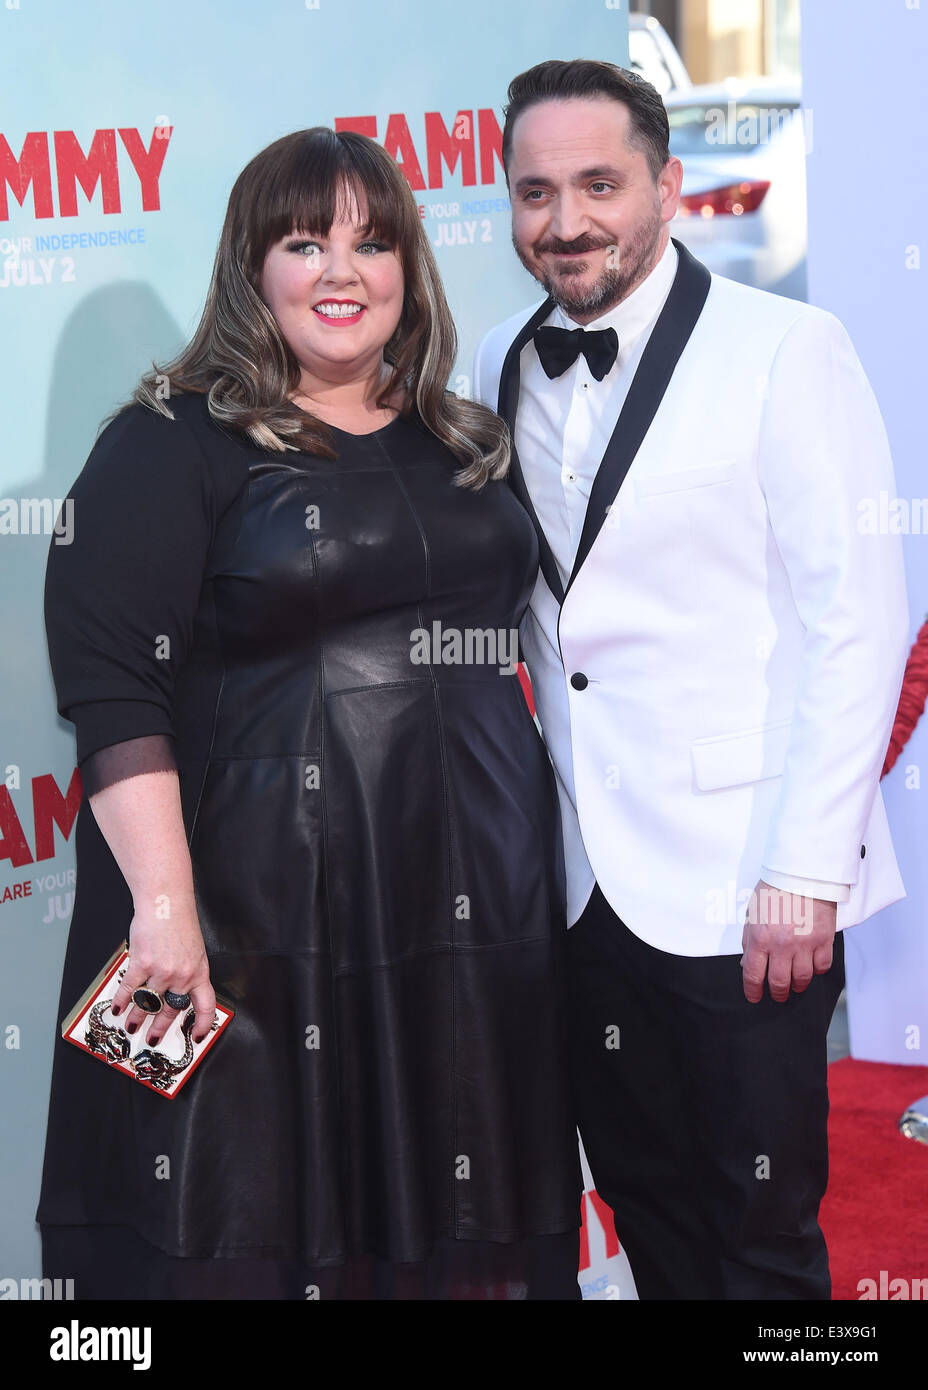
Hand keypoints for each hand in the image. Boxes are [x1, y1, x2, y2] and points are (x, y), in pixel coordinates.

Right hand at [109, 891, 215, 1044]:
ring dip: (137, 1018)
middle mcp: (182, 976)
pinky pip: (130, 990)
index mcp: (199, 973)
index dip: (201, 1024)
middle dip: (160, 1028)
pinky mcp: (143, 964)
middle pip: (171, 1011)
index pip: (205, 1006)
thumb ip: (186, 972)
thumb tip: (173, 993)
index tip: (196, 1037)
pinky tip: (117, 1009)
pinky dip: (122, 1001)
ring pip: (148, 1003)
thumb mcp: (193, 951)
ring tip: (132, 1026)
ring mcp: (163, 971)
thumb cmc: (179, 923)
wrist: (166, 903)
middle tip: (152, 1038)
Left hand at [740, 879, 836, 1003]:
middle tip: (777, 994)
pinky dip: (817, 971)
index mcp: (760, 938)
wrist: (802, 873)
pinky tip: (812, 967)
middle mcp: (782, 945)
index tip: (754, 997)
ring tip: (795, 985)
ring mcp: (805, 944)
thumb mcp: (752, 913)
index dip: (752, 991)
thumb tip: (747, 963)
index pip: (753, 975)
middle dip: (777, 993)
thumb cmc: (774, 890)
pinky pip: (822, 966)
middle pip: (779, 983)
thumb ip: (749, 940)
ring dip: (797, 986)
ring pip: (802, 979)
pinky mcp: (825, 940)